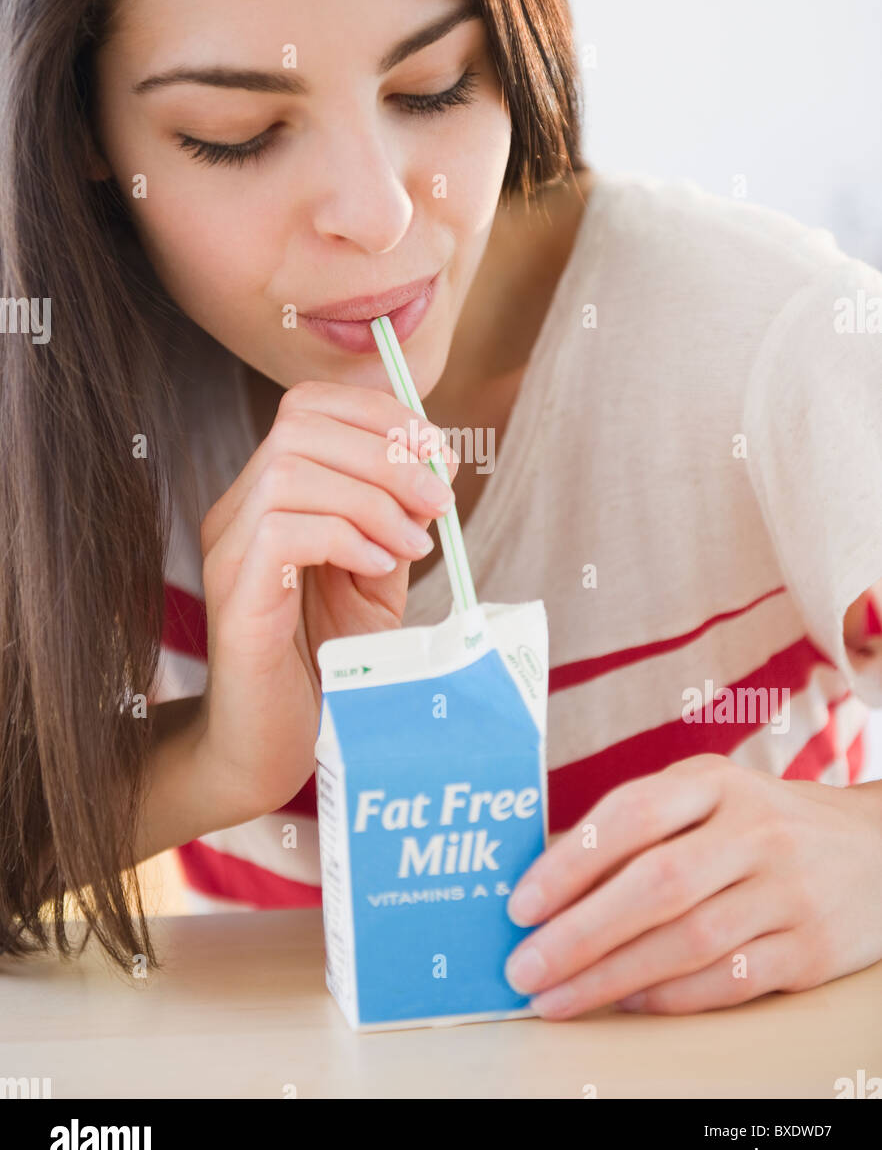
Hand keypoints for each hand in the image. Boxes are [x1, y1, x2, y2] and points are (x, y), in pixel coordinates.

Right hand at [198, 380, 458, 815]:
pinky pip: (282, 529)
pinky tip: (380, 567)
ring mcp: (228, 549)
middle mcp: (236, 510)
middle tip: (438, 501)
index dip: (379, 412)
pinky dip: (346, 537)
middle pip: (299, 424)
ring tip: (413, 544)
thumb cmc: (327, 662)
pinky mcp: (235, 595)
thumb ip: (398, 519)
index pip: (308, 404)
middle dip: (387, 452)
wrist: (274, 745)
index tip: (437, 453)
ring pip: (291, 469)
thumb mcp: (376, 576)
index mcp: (268, 493)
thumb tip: (435, 468)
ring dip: (373, 497)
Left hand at [503, 752, 881, 1016]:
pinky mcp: (811, 949)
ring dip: (612, 977)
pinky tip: (626, 1002)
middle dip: (579, 934)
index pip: (631, 814)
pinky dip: (671, 997)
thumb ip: (642, 827)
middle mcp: (754, 831)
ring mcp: (787, 891)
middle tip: (524, 968)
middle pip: (656, 885)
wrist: (875, 850)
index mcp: (715, 782)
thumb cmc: (760, 824)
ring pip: (688, 941)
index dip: (569, 863)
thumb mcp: (709, 797)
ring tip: (558, 997)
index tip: (520, 906)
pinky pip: (730, 980)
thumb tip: (549, 882)